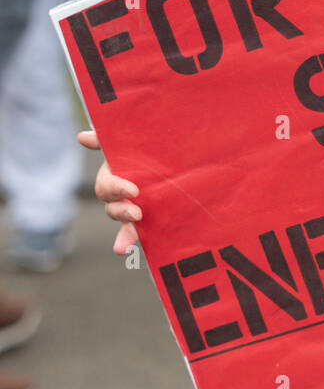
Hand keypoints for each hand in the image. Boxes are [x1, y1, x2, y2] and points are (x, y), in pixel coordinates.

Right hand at [78, 129, 141, 255]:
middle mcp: (120, 193)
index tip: (133, 191)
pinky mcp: (144, 218)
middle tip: (137, 212)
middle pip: (111, 206)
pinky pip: (131, 233)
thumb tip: (82, 137)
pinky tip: (122, 251)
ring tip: (132, 234)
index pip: (106, 185)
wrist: (176, 155)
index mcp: (114, 173)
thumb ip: (107, 138)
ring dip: (124, 229)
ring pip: (120, 219)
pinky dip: (125, 242)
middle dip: (121, 210)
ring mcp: (131, 206)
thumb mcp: (131, 139)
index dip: (116, 189)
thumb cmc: (148, 144)